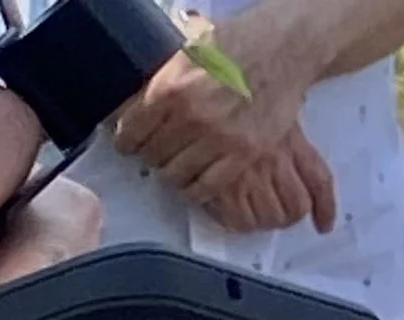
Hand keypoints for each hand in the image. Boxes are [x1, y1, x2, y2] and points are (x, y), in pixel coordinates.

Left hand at [112, 13, 332, 231]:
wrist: (277, 51)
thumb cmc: (234, 45)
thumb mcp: (185, 52)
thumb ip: (164, 77)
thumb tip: (141, 96)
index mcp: (171, 87)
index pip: (133, 128)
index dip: (126, 141)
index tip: (126, 146)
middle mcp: (191, 116)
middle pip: (154, 154)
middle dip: (150, 158)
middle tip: (152, 158)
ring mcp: (218, 139)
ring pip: (178, 174)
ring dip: (171, 176)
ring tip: (172, 172)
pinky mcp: (242, 155)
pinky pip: (209, 186)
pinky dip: (195, 191)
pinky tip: (192, 187)